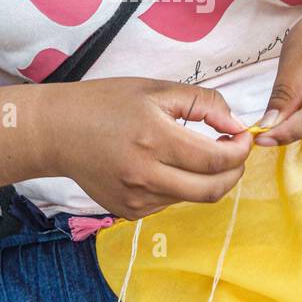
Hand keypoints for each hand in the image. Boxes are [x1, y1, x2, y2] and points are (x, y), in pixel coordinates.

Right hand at [51, 77, 253, 220]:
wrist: (58, 131)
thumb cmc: (106, 103)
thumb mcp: (156, 90)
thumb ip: (203, 103)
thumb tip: (236, 126)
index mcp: (154, 139)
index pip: (216, 160)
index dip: (240, 151)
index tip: (243, 137)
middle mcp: (145, 175)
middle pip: (213, 189)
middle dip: (234, 171)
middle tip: (234, 152)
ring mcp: (136, 199)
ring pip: (192, 197)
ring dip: (206, 178)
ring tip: (193, 154)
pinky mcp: (128, 211)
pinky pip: (169, 203)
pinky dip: (179, 186)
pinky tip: (163, 166)